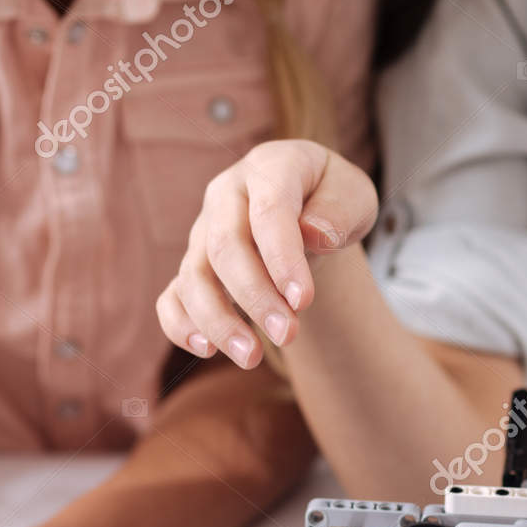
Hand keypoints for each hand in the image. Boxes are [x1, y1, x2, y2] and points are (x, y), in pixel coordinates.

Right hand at [156, 139, 377, 367]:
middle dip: (255, 297)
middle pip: (225, 248)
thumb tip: (317, 234)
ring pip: (194, 277)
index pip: (269, 211)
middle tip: (287, 335)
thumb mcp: (355, 196)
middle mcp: (226, 196)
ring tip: (250, 357)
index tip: (303, 301)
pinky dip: (180, 324)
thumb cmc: (332, 202)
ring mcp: (203, 232)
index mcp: (269, 168)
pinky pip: (172, 297)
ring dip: (218, 321)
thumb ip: (340, 211)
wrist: (308, 212)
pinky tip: (206, 349)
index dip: (283, 258)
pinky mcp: (193, 267)